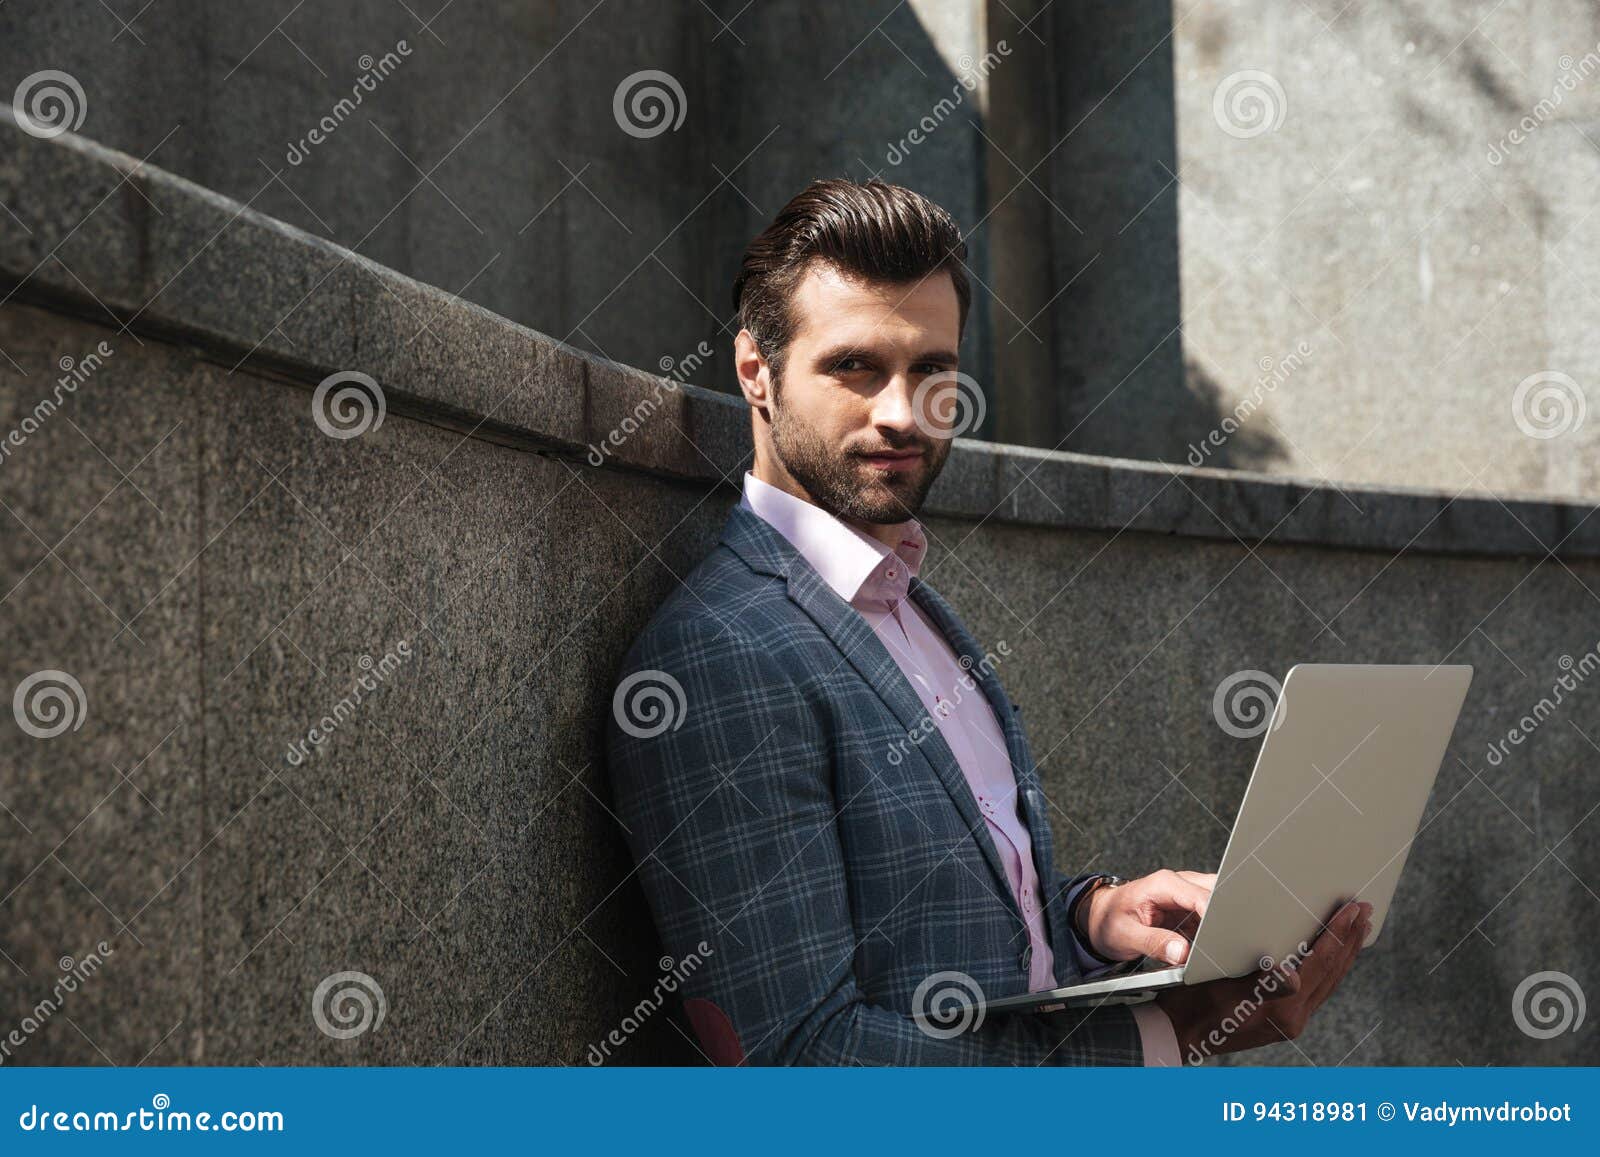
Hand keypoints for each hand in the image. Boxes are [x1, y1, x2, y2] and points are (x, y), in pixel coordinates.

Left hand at [1080, 869, 1215, 965]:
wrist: (1102, 917)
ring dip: (1219, 926)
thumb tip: (1182, 952)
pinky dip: (1213, 933)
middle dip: (1225, 917)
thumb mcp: (1126, 935)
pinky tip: (1204, 947)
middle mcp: (1179, 884)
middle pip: (1218, 893)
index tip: (1220, 939)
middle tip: (1221, 943)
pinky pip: (1211, 918)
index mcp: (1163, 884)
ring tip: (1211, 948)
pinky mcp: (1190, 909)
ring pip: (1220, 904)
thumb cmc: (1110, 920)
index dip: (1215, 917)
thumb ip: (1154, 943)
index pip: (1202, 897)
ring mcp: (1187, 896)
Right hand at [1155, 899, 1371, 1062]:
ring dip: (1345, 951)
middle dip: (1350, 938)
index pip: (1320, 963)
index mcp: (1283, 1009)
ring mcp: (1292, 1020)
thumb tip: (1292, 974)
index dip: (1337, 933)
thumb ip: (1263, 983)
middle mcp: (1294, 1018)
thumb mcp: (1224, 989)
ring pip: (1330, 980)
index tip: (1351, 908)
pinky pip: (1319, 988)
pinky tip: (1333, 953)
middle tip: (1364, 910)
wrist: (1180, 1032)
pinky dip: (1331, 966)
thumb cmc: (1195, 1005)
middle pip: (1333, 971)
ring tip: (1358, 927)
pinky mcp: (1286, 1019)